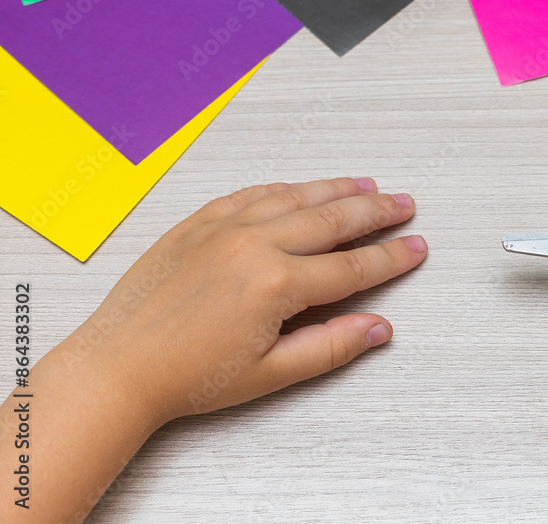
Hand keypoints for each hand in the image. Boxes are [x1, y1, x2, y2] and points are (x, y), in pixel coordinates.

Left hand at [0, 177, 425, 520]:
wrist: (118, 366)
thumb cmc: (187, 376)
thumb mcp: (271, 373)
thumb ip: (331, 346)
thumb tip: (377, 329)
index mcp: (276, 284)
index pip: (353, 265)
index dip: (391, 257)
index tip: (415, 248)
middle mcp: (254, 245)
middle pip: (333, 219)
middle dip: (376, 211)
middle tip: (404, 204)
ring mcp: (224, 228)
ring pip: (295, 197)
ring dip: (336, 189)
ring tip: (366, 184)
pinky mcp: (198, 223)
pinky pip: (251, 193)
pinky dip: (283, 188)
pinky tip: (299, 187)